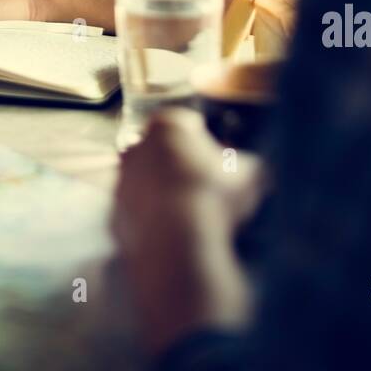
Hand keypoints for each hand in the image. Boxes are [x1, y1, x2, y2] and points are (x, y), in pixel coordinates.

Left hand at [112, 109, 265, 354]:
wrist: (178, 246)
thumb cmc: (213, 199)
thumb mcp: (251, 174)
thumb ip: (249, 165)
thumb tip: (256, 170)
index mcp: (168, 125)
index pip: (189, 125)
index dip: (209, 144)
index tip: (221, 162)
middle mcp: (136, 148)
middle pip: (164, 152)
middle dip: (183, 167)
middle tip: (209, 190)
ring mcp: (122, 183)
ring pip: (148, 184)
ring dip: (167, 196)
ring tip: (195, 219)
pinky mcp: (115, 217)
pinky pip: (139, 216)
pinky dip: (154, 224)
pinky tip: (177, 238)